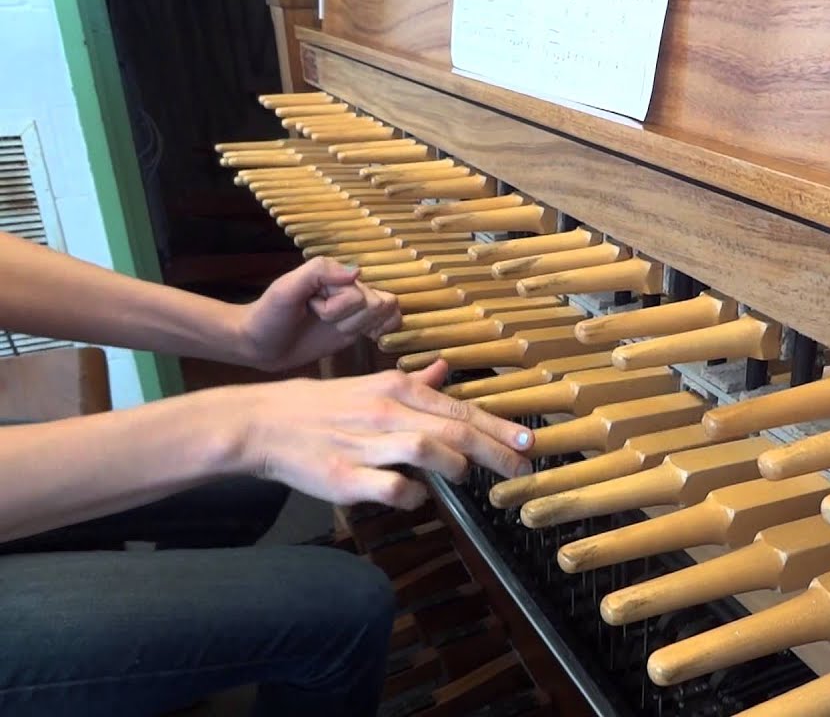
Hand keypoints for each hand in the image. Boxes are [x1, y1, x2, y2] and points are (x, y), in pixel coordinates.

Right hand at [237, 361, 533, 509]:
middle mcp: (386, 412)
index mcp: (396, 388)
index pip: (459, 408)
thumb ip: (414, 384)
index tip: (528, 441)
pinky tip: (417, 496)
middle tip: (522, 466)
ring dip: (455, 466)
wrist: (262, 422)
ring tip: (465, 477)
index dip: (498, 426)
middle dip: (496, 449)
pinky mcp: (346, 477)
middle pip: (454, 429)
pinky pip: (392, 488)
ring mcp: (366, 444)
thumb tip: (446, 372)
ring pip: (428, 450)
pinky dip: (413, 495)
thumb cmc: (321, 406)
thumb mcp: (370, 384)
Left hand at [239, 257, 400, 370]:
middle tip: (323, 321)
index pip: (359, 294)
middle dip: (350, 318)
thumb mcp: (286, 289)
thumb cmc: (268, 315)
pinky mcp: (356, 328)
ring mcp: (354, 309)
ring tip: (337, 329)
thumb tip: (357, 272)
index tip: (312, 308)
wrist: (259, 344)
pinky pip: (388, 321)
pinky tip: (368, 337)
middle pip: (377, 304)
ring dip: (360, 326)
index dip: (337, 308)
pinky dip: (385, 329)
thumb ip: (319, 272)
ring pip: (385, 313)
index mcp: (334, 274)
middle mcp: (348, 288)